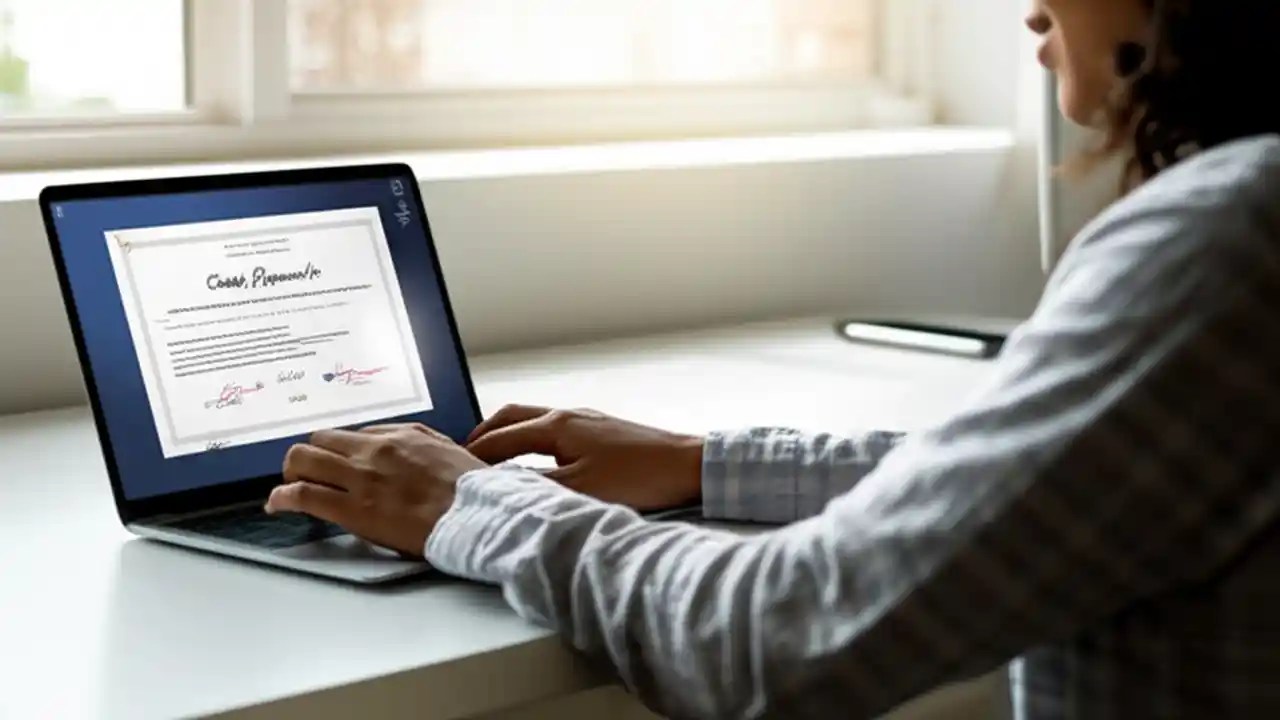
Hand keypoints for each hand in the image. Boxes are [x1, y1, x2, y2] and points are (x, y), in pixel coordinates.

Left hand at [266, 423, 487, 557]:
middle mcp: (374, 450)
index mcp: (401, 436)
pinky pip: (303, 495)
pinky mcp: (351, 508)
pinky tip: (277, 503)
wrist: (476, 514)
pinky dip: (283, 497)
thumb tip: (403, 445)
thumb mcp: (449, 451)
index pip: (355, 434)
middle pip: (321, 440)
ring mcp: (360, 478)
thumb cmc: (471, 490)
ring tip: (288, 483)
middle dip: (310, 454)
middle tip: (306, 469)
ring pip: (304, 460)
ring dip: (292, 471)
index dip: (342, 450)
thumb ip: (421, 444)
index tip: (338, 460)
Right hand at [467, 405, 703, 511]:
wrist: (687, 464)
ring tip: (493, 459)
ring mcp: (586, 419)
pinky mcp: (602, 430)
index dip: (473, 456)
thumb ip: (537, 490)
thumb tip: (501, 491)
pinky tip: (538, 461)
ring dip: (508, 436)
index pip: (500, 439)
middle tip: (462, 456)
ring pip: (533, 420)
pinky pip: (552, 429)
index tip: (451, 471)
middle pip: (512, 416)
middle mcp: (567, 414)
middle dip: (484, 434)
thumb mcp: (580, 492)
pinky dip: (532, 441)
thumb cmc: (637, 477)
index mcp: (555, 426)